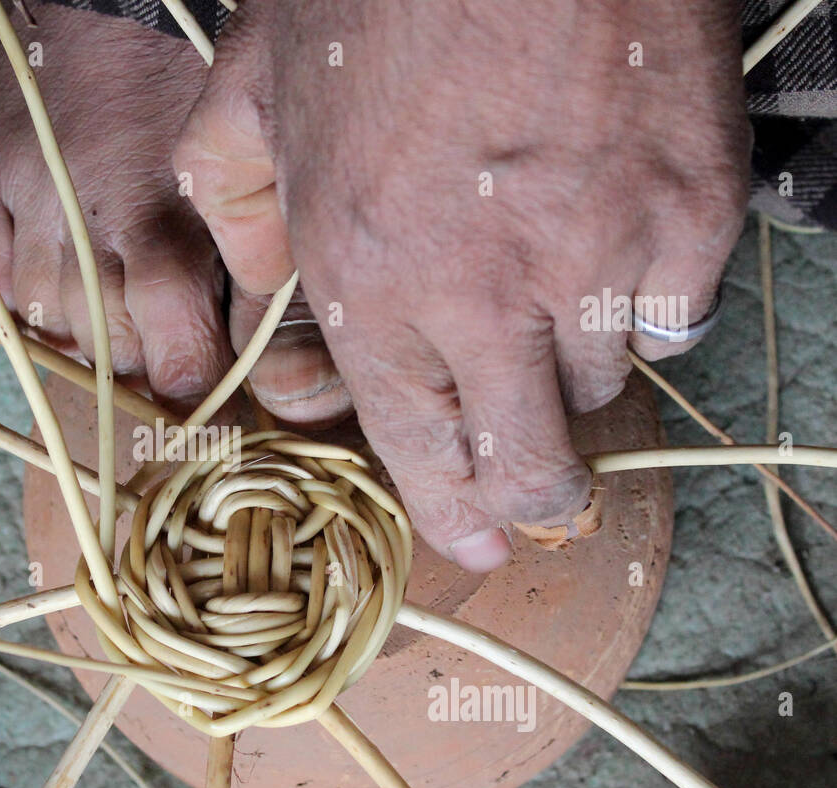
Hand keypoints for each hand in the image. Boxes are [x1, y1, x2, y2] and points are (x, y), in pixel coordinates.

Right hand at [0, 3, 232, 412]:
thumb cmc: (189, 35)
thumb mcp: (238, 140)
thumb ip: (244, 239)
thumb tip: (250, 326)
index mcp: (160, 214)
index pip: (173, 353)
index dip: (190, 384)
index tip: (201, 389)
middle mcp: (81, 218)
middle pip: (106, 347)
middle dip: (139, 362)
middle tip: (161, 351)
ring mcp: (18, 196)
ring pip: (44, 318)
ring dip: (81, 334)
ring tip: (109, 320)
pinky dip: (20, 294)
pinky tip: (51, 288)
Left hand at [174, 0, 749, 568]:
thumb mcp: (246, 99)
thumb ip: (239, 217)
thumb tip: (260, 297)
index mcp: (373, 279)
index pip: (415, 444)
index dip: (447, 512)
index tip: (475, 546)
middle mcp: (488, 293)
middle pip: (530, 460)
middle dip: (527, 499)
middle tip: (530, 503)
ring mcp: (600, 253)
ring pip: (602, 389)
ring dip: (572, 381)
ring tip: (551, 337)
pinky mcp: (690, 206)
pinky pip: (676, 313)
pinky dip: (647, 308)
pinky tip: (616, 270)